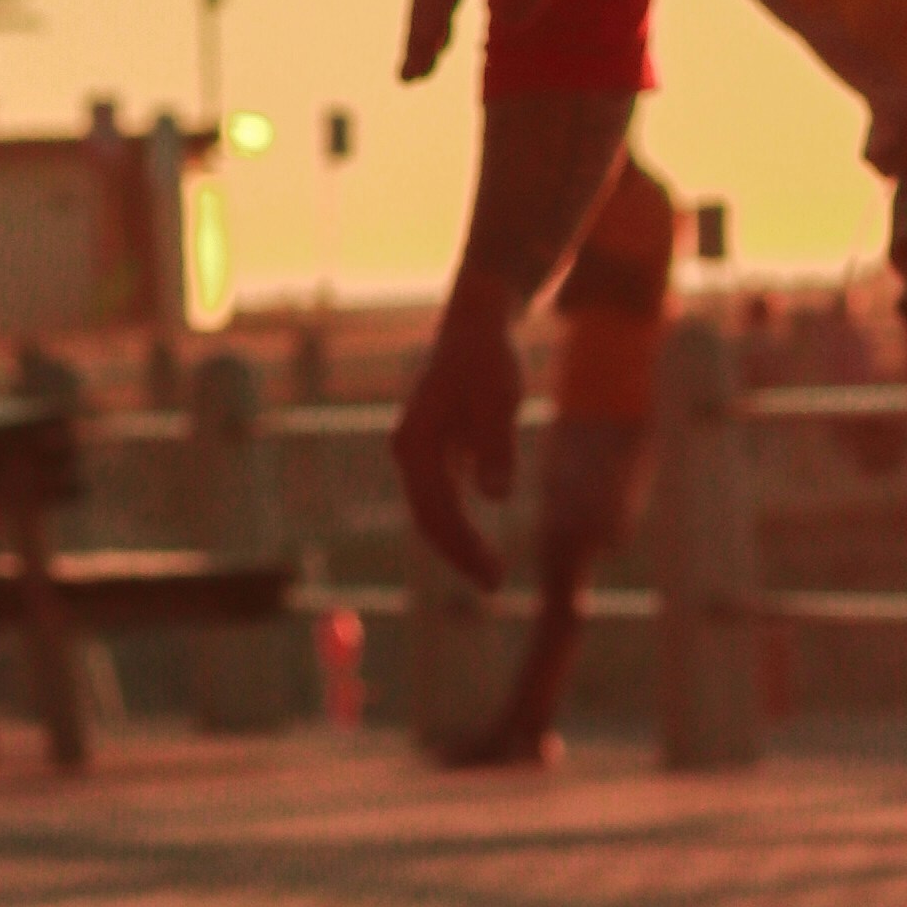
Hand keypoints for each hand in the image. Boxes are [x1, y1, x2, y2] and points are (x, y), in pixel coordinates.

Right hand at [392, 282, 525, 586]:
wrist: (477, 321)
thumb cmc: (489, 356)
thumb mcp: (498, 398)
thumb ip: (496, 445)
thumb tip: (495, 496)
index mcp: (415, 442)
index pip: (435, 511)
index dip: (462, 548)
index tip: (492, 577)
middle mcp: (408, 450)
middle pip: (427, 518)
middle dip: (457, 554)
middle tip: (494, 585)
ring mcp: (418, 451)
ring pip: (432, 511)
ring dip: (457, 543)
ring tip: (490, 573)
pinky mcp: (433, 449)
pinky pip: (441, 498)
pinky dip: (458, 523)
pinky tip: (481, 543)